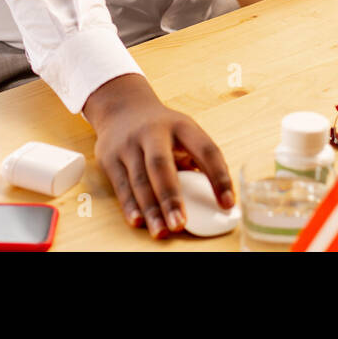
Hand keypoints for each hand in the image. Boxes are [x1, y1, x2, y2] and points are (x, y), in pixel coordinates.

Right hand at [83, 73, 233, 237]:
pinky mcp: (110, 157)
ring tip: (162, 230)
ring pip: (139, 180)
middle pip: (162, 165)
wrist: (122, 108)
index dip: (219, 178)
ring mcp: (129, 144)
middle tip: (181, 223)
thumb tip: (214, 201)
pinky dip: (130, 205)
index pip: (206, 150)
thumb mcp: (183, 133)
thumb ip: (195, 161)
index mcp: (182, 125)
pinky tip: (138, 221)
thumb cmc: (162, 130)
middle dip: (171, 197)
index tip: (227, 204)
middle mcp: (153, 132)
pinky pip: (121, 185)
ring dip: (151, 208)